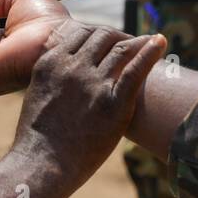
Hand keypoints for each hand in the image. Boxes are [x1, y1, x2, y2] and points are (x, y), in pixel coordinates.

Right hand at [11, 22, 166, 190]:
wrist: (42, 164)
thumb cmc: (37, 138)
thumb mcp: (37, 94)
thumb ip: (52, 77)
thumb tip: (64, 73)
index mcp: (51, 62)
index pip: (81, 33)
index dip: (98, 34)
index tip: (109, 40)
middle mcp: (73, 67)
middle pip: (103, 37)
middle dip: (118, 36)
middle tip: (131, 42)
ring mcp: (94, 83)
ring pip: (121, 49)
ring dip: (137, 42)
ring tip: (151, 42)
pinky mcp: (113, 103)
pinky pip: (136, 69)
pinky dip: (151, 52)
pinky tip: (161, 42)